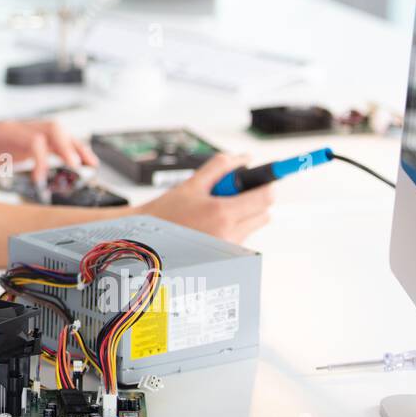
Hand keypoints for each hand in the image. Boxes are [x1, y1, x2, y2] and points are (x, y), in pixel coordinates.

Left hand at [0, 116, 96, 186]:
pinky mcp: (27, 142)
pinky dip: (69, 150)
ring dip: (75, 146)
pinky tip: (79, 162)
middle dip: (68, 146)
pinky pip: (53, 143)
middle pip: (53, 129)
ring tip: (90, 164)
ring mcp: (25, 134)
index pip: (33, 139)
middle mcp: (19, 129)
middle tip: (77, 168)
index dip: (41, 158)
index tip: (40, 180)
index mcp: (4, 130)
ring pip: (58, 133)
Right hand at [135, 153, 272, 243]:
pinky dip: (233, 227)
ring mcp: (229, 248)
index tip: (266, 178)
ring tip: (215, 211)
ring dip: (242, 214)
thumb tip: (244, 159)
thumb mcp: (192, 184)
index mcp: (222, 213)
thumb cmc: (166, 213)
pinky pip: (242, 237)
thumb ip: (221, 167)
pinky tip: (212, 224)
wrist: (148, 241)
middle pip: (265, 213)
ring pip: (253, 225)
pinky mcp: (227, 257)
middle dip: (254, 200)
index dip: (267, 184)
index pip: (265, 197)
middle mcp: (229, 234)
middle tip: (232, 194)